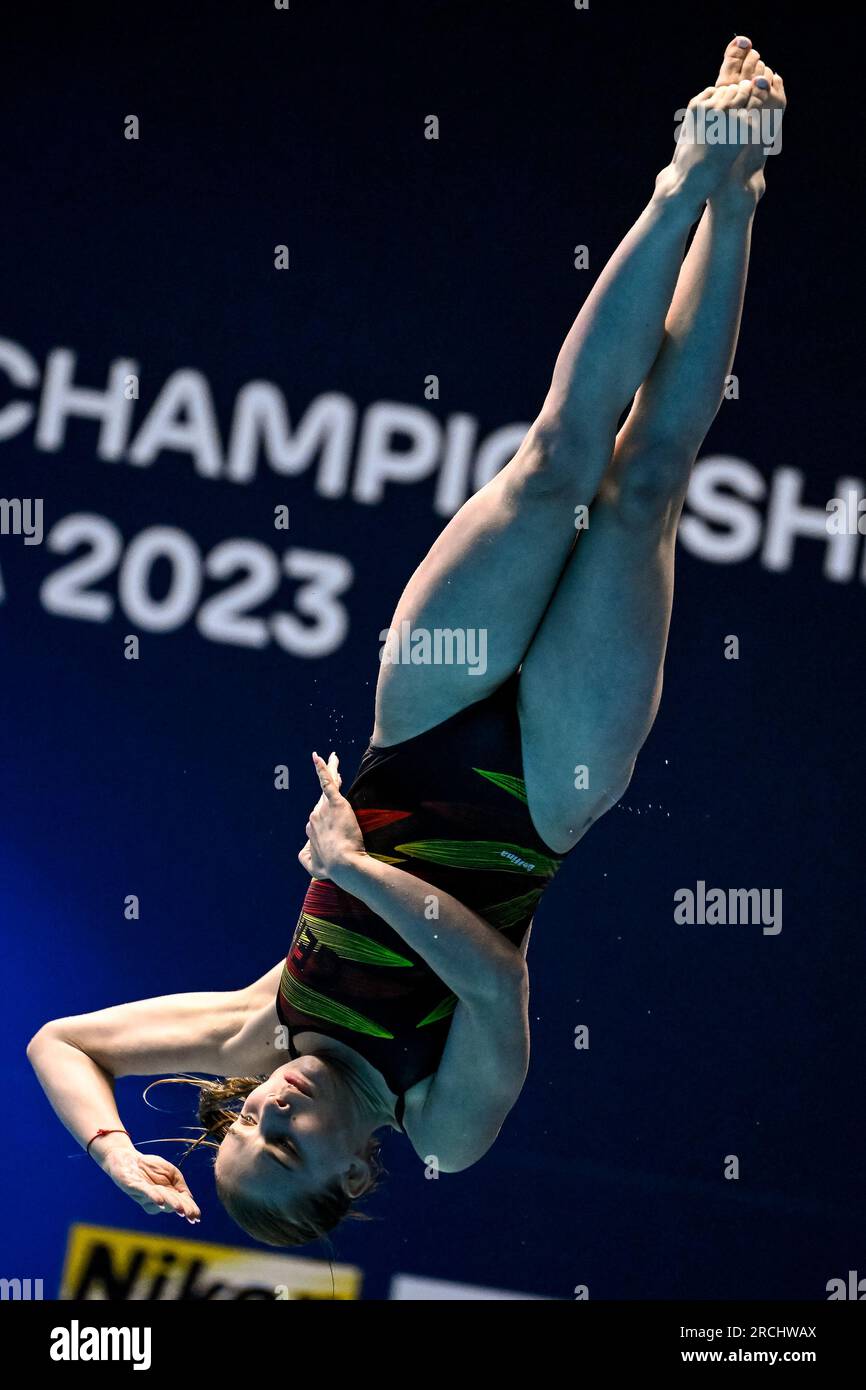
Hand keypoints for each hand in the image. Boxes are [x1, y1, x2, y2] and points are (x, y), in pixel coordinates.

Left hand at [101, 1145, 200, 1222]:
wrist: (128, 1158)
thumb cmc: (150, 1166)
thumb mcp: (171, 1173)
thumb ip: (180, 1185)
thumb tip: (190, 1199)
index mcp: (166, 1195)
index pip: (180, 1203)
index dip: (189, 1209)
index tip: (197, 1217)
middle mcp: (155, 1199)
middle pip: (170, 1204)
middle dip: (181, 1209)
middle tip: (190, 1215)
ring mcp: (144, 1194)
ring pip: (159, 1200)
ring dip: (170, 1204)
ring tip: (180, 1209)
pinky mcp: (133, 1186)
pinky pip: (144, 1192)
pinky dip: (153, 1197)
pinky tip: (161, 1201)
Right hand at [298, 750, 365, 881]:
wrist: (342, 864)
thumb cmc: (331, 868)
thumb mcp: (314, 867)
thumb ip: (306, 859)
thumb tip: (305, 851)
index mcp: (311, 830)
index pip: (320, 817)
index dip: (328, 815)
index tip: (336, 817)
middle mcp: (314, 817)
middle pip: (323, 799)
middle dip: (330, 791)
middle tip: (338, 775)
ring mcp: (323, 809)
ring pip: (326, 786)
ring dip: (330, 771)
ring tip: (333, 758)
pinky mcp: (335, 803)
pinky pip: (326, 782)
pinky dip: (322, 769)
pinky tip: (318, 757)